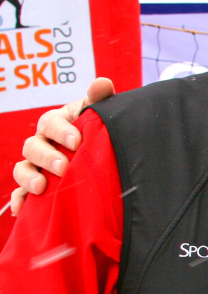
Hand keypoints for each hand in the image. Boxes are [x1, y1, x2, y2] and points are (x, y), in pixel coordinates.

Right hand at [9, 78, 115, 215]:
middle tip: (63, 166)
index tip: (77, 141)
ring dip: (28, 178)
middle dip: (46, 157)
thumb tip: (102, 83)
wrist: (96, 147)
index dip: (61, 131)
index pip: (50, 123)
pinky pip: (20, 194)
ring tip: (42, 188)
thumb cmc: (94, 126)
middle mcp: (40, 143)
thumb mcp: (97, 112)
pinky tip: (23, 209)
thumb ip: (99, 98)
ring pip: (22, 169)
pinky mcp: (35, 185)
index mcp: (54, 122)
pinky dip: (19, 201)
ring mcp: (35, 165)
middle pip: (32, 147)